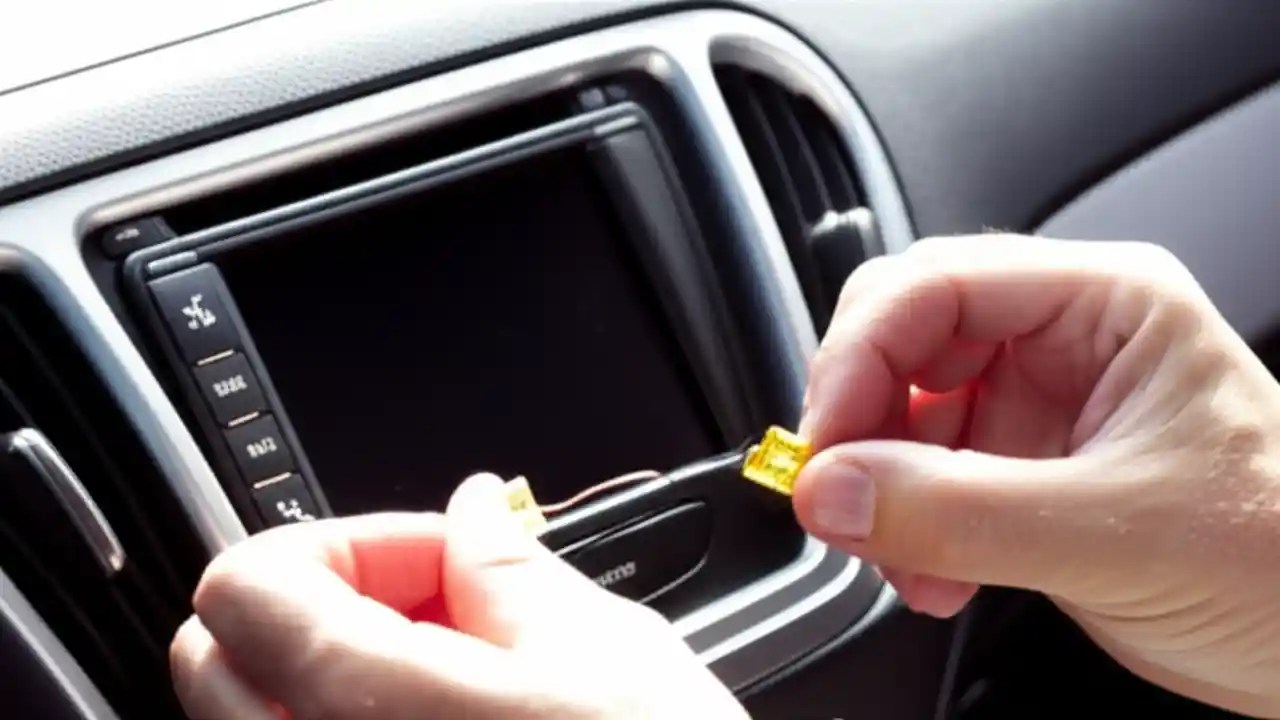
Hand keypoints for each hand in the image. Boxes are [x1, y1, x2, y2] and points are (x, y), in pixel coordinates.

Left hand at [169, 475, 745, 718]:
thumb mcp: (609, 652)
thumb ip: (509, 567)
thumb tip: (476, 514)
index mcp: (368, 708)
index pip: (247, 583)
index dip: (352, 545)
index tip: (441, 557)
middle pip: (223, 655)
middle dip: (332, 605)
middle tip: (446, 612)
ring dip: (343, 673)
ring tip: (464, 680)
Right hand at [792, 235, 1279, 716]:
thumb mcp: (1118, 533)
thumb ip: (960, 512)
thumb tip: (829, 489)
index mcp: (1106, 304)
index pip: (934, 284)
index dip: (859, 355)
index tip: (822, 443)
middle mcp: (1063, 340)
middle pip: (902, 338)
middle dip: (859, 419)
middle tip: (839, 491)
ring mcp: (1037, 406)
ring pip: (900, 413)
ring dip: (879, 487)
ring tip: (904, 558)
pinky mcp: (1020, 470)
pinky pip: (920, 476)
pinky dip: (902, 525)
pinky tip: (932, 574)